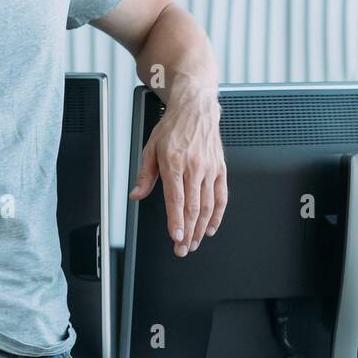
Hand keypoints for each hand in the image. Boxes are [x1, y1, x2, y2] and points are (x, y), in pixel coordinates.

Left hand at [130, 88, 227, 257]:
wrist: (195, 108)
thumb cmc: (173, 127)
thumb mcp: (150, 148)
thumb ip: (145, 175)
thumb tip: (136, 195)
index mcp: (174, 163)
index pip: (177, 199)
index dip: (177, 221)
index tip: (176, 237)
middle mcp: (194, 167)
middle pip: (193, 207)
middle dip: (188, 232)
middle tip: (183, 249)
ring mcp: (210, 169)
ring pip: (208, 205)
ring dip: (201, 228)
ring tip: (194, 243)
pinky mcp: (220, 169)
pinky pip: (221, 196)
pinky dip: (217, 215)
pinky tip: (211, 227)